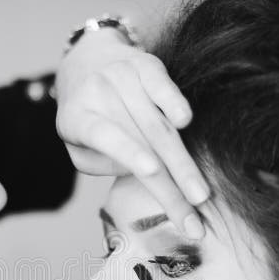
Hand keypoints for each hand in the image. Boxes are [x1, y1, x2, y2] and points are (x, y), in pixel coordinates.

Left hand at [55, 29, 209, 238]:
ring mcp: (125, 77)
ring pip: (159, 125)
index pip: (104, 135)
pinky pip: (164, 86)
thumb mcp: (77, 145)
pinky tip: (185, 121)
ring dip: (184, 163)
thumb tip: (141, 172)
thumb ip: (100, 162)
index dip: (129, 151)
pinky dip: (176, 102)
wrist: (86, 60)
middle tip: (191, 219)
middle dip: (171, 185)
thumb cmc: (86, 116)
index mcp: (78, 119)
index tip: (151, 171)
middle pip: (142, 142)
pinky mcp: (147, 67)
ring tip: (201, 195)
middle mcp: (100, 94)